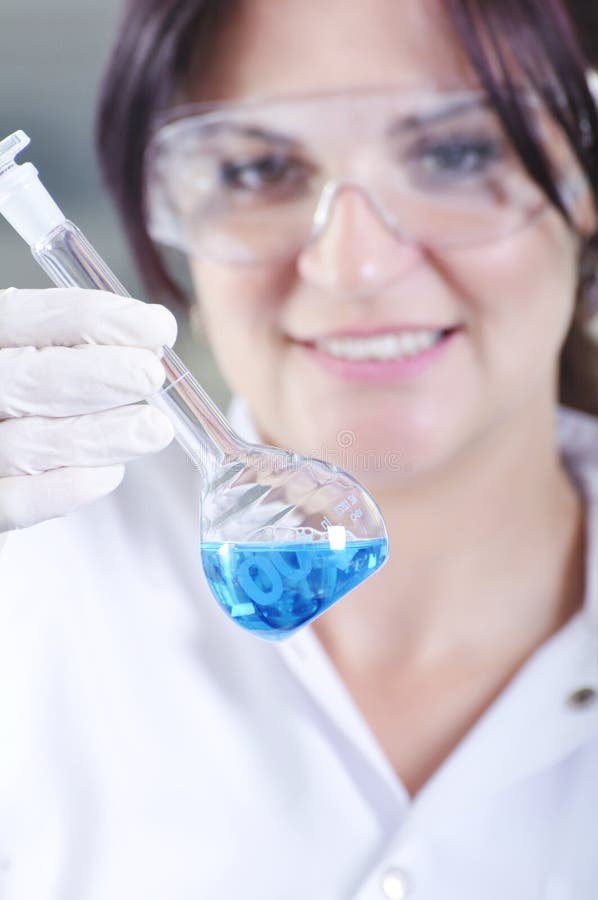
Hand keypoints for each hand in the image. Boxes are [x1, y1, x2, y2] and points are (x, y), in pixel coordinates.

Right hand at [0, 287, 177, 531]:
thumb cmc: (16, 410)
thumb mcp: (30, 364)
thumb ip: (71, 351)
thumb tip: (147, 345)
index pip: (24, 317)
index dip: (97, 319)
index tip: (156, 328)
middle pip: (24, 378)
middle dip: (98, 375)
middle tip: (149, 376)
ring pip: (27, 442)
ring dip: (100, 435)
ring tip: (153, 430)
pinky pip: (18, 501)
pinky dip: (67, 487)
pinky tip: (109, 474)